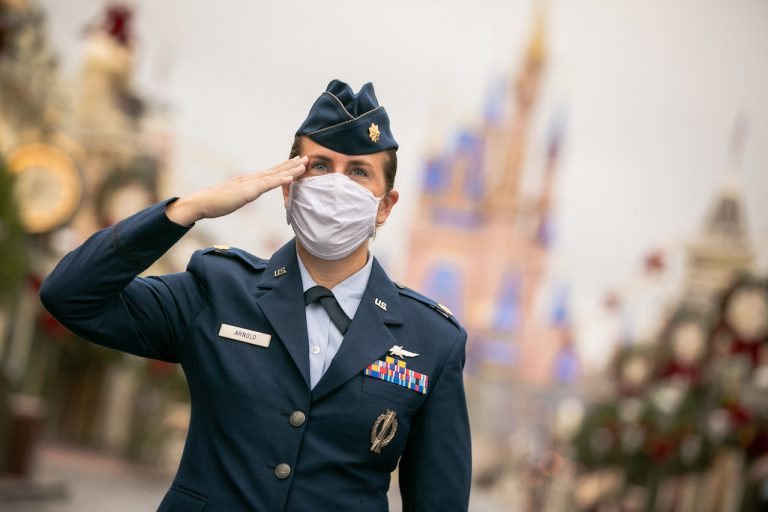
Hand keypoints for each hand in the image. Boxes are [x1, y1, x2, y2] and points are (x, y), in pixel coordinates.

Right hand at [166, 156, 306, 224]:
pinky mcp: (248, 191)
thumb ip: (243, 195)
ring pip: (274, 175)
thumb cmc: (215, 202)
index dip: (283, 167)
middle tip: (306, 159)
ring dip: (291, 170)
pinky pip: (267, 185)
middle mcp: (251, 178)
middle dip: (292, 165)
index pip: (269, 173)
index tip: (295, 162)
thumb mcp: (234, 198)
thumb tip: (248, 195)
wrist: (201, 202)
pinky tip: (291, 177)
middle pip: (275, 170)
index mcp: (248, 181)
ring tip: (304, 166)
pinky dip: (280, 180)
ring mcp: (250, 183)